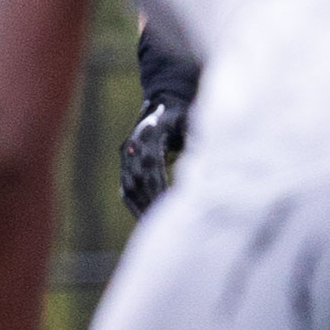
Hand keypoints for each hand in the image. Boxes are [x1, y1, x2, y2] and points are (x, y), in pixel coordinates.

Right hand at [119, 94, 189, 217]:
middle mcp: (132, 145)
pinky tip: (145, 221)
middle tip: (167, 220)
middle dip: (151, 199)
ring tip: (155, 226)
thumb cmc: (180, 115)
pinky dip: (134, 206)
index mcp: (148, 132)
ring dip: (141, 206)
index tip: (171, 200)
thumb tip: (204, 153)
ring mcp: (125, 156)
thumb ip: (193, 134)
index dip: (159, 182)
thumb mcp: (188, 119)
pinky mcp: (124, 166)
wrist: (162, 103)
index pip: (151, 162)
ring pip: (129, 187)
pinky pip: (126, 191)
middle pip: (138, 178)